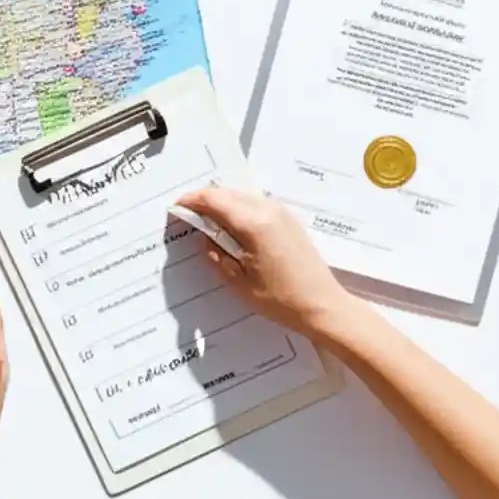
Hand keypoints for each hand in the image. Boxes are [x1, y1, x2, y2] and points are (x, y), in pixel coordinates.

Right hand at [177, 188, 358, 339]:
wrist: (322, 306)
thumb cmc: (280, 300)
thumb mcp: (238, 282)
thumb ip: (215, 254)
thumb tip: (204, 236)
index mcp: (254, 224)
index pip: (214, 200)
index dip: (191, 201)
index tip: (176, 208)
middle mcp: (268, 210)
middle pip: (227, 193)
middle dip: (204, 200)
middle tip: (187, 216)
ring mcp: (281, 213)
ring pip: (241, 196)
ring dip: (221, 203)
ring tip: (206, 222)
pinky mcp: (288, 220)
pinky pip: (255, 204)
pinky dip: (238, 208)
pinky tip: (231, 227)